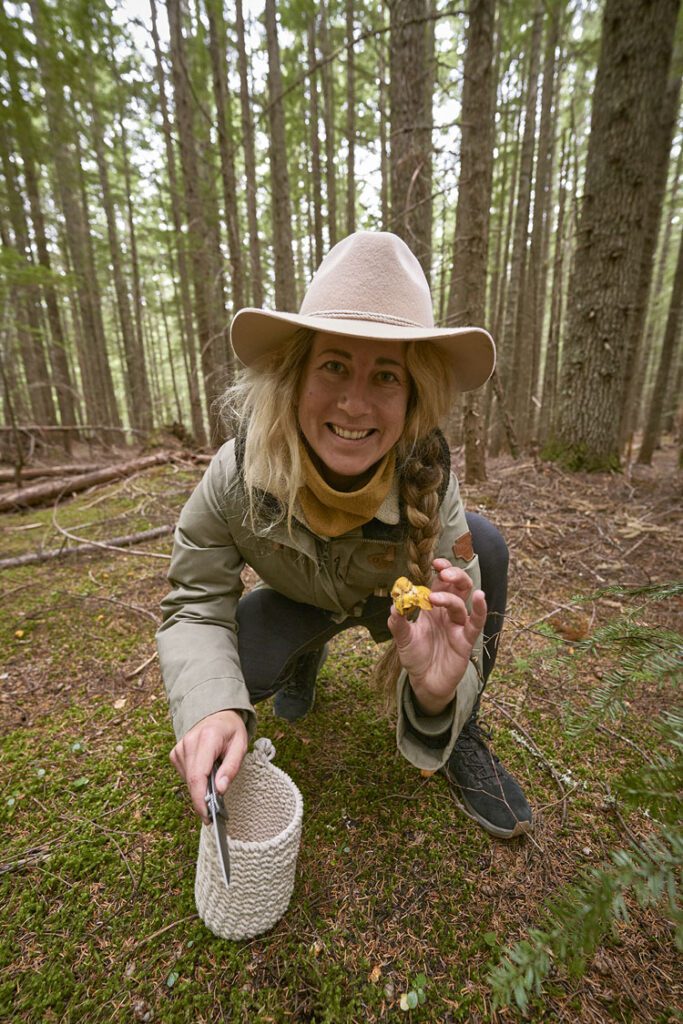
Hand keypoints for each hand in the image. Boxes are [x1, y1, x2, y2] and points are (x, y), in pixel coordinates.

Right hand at [170, 709, 247, 820]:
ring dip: (200, 788)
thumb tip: (220, 790)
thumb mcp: (240, 746)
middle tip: (215, 810)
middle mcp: (189, 742)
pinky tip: (206, 770)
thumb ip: (231, 768)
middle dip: (202, 799)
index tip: (207, 816)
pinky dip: (196, 779)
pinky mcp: (175, 753)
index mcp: (207, 738)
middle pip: (191, 781)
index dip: (200, 799)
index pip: (198, 775)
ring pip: (188, 780)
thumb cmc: (231, 730)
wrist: (216, 713)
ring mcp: (180, 747)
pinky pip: (185, 775)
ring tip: (215, 778)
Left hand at [387, 558, 486, 714]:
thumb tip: (394, 606)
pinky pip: (476, 622)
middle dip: (453, 574)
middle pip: (457, 586)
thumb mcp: (403, 640)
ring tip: (435, 598)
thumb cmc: (415, 658)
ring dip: (451, 595)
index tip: (436, 562)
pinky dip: (479, 608)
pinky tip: (480, 597)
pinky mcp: (466, 640)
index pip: (440, 582)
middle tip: (443, 571)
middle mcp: (447, 613)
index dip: (441, 570)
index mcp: (432, 608)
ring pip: (463, 601)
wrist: (424, 683)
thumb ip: (398, 623)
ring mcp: (458, 625)